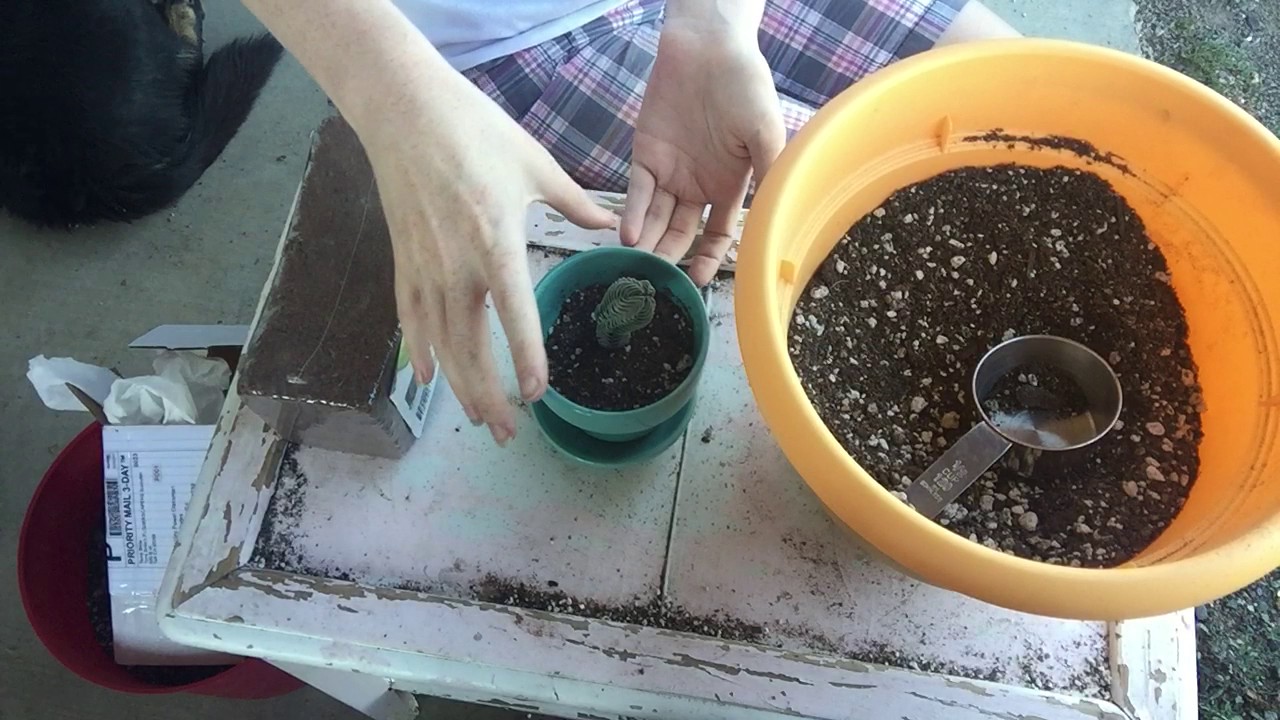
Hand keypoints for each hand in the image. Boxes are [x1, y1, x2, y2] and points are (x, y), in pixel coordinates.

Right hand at [354, 73, 615, 445]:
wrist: (403, 109)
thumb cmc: (474, 130)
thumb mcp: (534, 164)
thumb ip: (573, 204)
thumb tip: (608, 226)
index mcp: (495, 244)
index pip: (514, 316)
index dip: (526, 360)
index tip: (538, 396)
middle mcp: (456, 267)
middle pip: (471, 348)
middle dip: (490, 396)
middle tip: (509, 433)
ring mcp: (424, 267)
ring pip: (440, 344)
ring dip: (459, 387)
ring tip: (479, 420)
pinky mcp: (403, 260)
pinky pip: (410, 318)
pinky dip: (419, 352)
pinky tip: (428, 380)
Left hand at [621, 18, 785, 284]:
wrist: (708, 46)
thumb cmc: (745, 85)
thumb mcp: (765, 133)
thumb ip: (768, 174)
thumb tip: (774, 219)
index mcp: (730, 184)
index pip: (718, 233)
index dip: (710, 258)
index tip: (700, 281)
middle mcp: (698, 184)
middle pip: (682, 232)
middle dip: (672, 257)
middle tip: (661, 281)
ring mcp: (670, 171)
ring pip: (657, 219)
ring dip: (650, 243)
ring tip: (642, 267)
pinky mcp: (644, 155)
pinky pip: (638, 193)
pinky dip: (634, 215)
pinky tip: (630, 236)